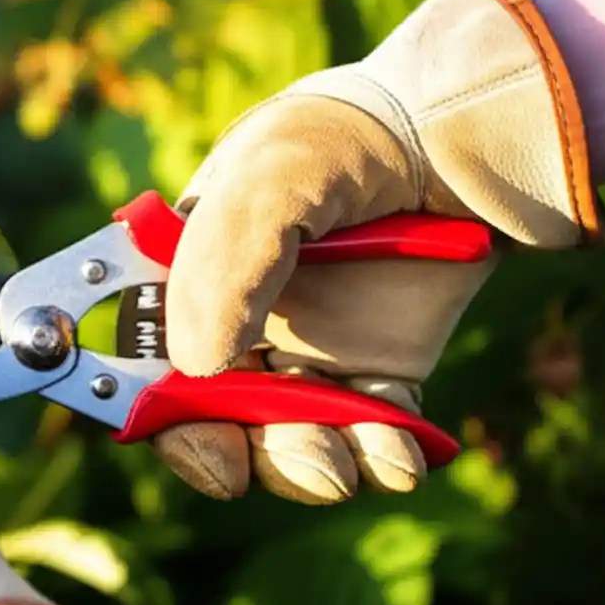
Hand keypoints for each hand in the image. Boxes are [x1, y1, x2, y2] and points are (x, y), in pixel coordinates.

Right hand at [150, 0, 603, 503]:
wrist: (449, 136)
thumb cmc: (335, 143)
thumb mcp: (268, 181)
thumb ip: (225, 266)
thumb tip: (199, 368)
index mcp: (190, 291)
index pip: (155, 374)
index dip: (171, 425)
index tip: (212, 454)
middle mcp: (240, 335)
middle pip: (222, 426)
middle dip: (250, 460)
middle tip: (282, 468)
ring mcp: (310, 359)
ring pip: (296, 444)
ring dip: (314, 468)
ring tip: (347, 464)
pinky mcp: (380, 373)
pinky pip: (374, 436)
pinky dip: (385, 459)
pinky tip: (401, 458)